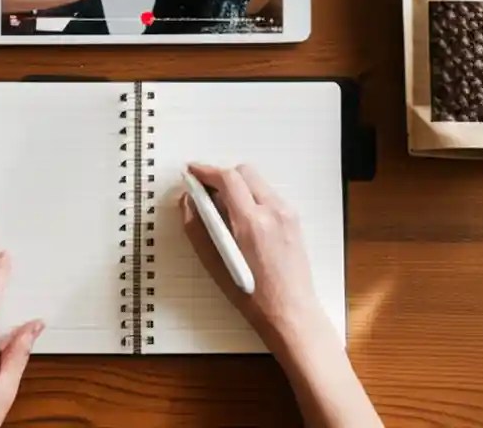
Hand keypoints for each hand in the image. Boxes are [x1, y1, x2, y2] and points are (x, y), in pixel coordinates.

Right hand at [182, 165, 382, 427]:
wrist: (290, 312)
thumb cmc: (252, 295)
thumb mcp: (214, 263)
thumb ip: (197, 227)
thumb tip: (188, 201)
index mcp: (252, 222)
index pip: (227, 179)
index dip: (206, 171)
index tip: (192, 171)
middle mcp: (273, 211)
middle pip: (244, 172)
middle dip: (222, 177)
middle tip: (206, 193)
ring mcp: (287, 214)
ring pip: (257, 182)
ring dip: (238, 188)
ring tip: (224, 211)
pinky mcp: (294, 220)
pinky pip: (268, 197)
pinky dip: (252, 199)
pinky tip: (242, 222)